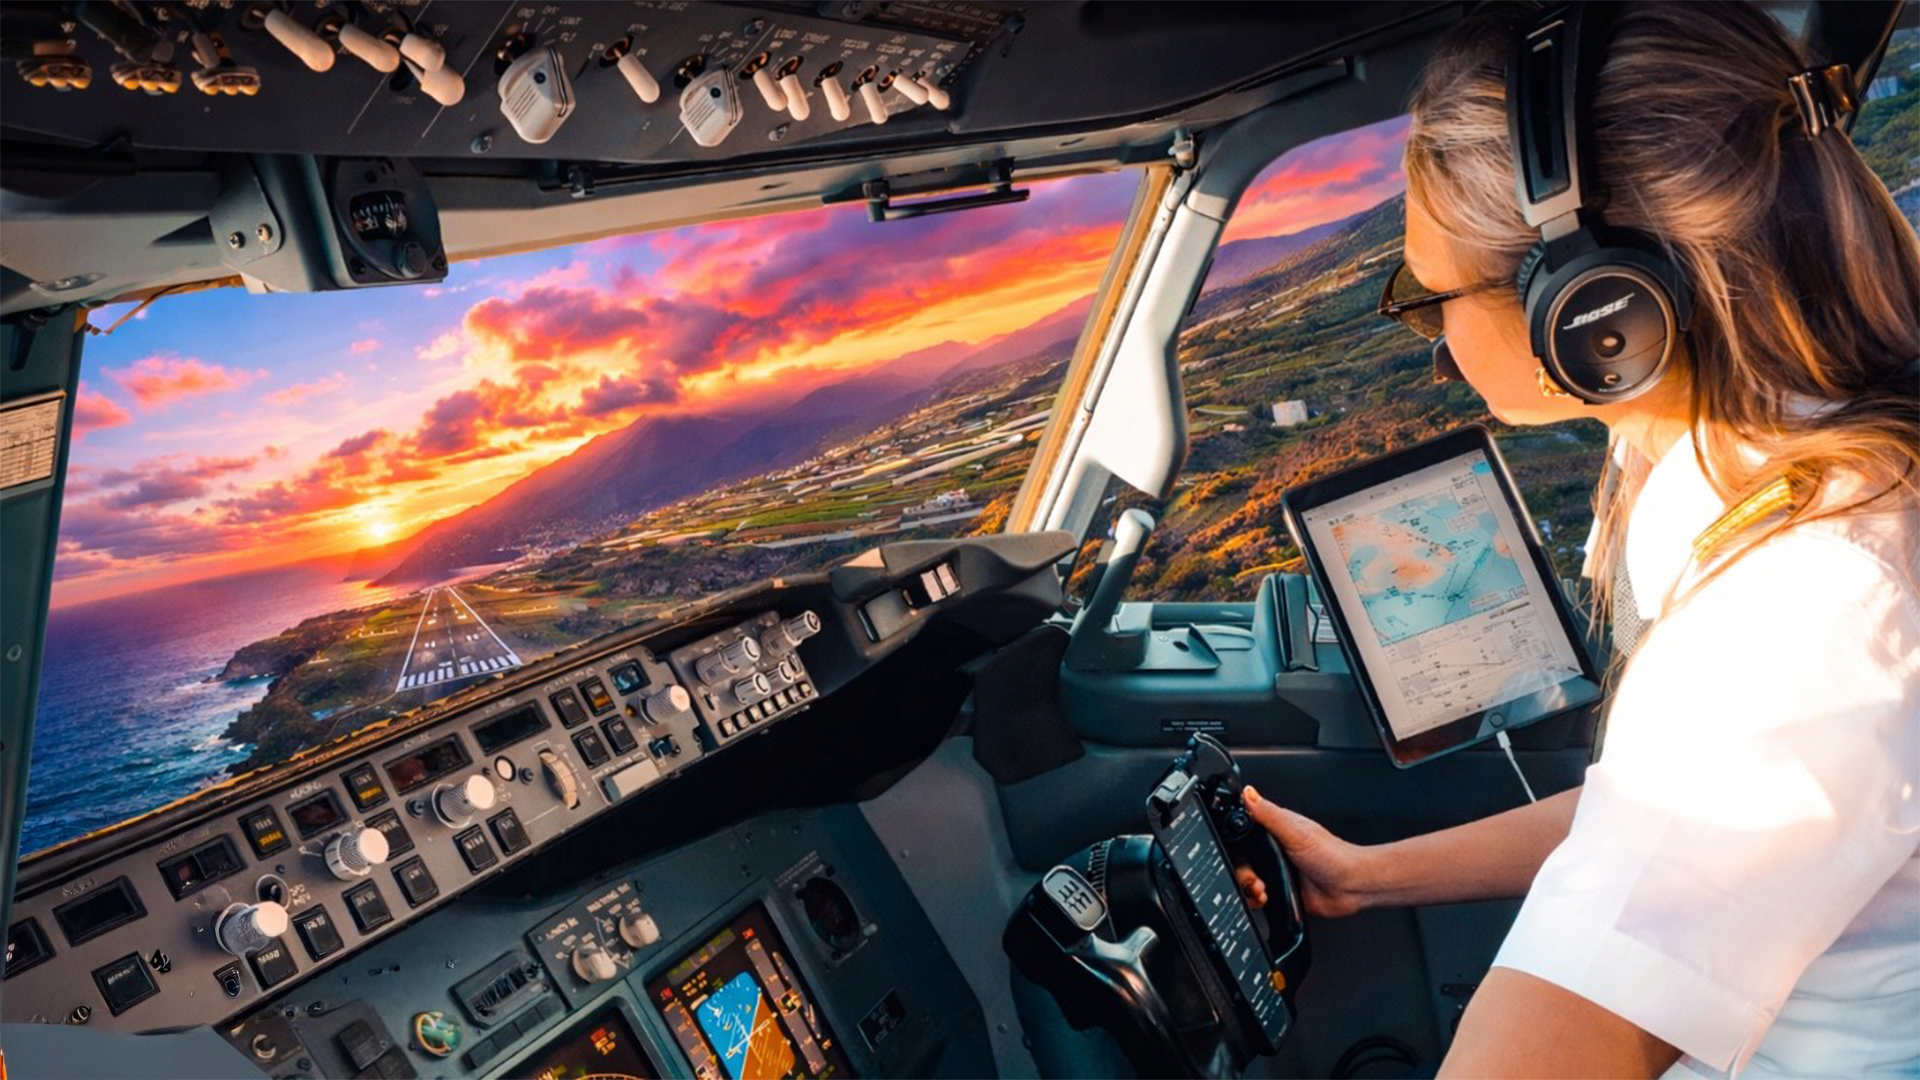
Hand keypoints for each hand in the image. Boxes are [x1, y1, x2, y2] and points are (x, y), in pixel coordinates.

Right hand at [1234, 785, 1372, 917]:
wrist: (1351, 887)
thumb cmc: (1334, 855)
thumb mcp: (1296, 832)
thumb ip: (1269, 814)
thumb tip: (1248, 793)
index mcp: (1276, 830)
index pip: (1244, 830)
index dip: (1234, 842)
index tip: (1236, 853)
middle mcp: (1275, 850)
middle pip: (1241, 859)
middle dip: (1242, 872)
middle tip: (1254, 878)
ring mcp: (1277, 871)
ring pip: (1247, 879)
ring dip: (1248, 888)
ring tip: (1260, 890)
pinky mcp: (1280, 890)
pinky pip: (1258, 897)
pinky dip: (1256, 900)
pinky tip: (1264, 899)